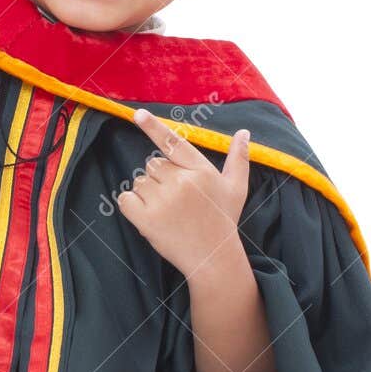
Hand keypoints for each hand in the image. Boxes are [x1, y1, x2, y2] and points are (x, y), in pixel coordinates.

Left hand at [115, 109, 252, 280]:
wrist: (213, 258)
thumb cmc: (223, 220)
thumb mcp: (236, 188)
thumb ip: (238, 158)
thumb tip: (244, 132)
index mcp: (200, 170)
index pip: (172, 142)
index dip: (152, 126)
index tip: (137, 113)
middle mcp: (181, 182)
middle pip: (152, 165)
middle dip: (159, 178)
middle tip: (176, 199)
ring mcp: (163, 200)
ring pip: (139, 182)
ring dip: (147, 193)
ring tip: (167, 211)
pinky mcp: (146, 219)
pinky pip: (126, 199)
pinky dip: (131, 205)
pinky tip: (149, 216)